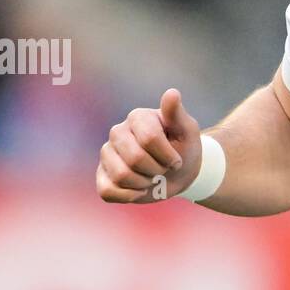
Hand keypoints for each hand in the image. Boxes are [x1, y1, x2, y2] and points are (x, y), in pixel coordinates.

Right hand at [96, 88, 202, 203]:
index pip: (149, 139)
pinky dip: (130, 196)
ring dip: (145, 183)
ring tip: (151, 177)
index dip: (168, 156)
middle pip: (135, 159)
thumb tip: (172, 93)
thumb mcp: (188, 132)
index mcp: (137, 117)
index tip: (176, 159)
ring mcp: (107, 153)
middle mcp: (117, 132)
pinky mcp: (102, 175)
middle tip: (163, 168)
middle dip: (157, 170)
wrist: (180, 173)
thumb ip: (177, 114)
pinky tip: (139, 189)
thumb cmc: (184, 148)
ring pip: (121, 176)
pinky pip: (108, 191)